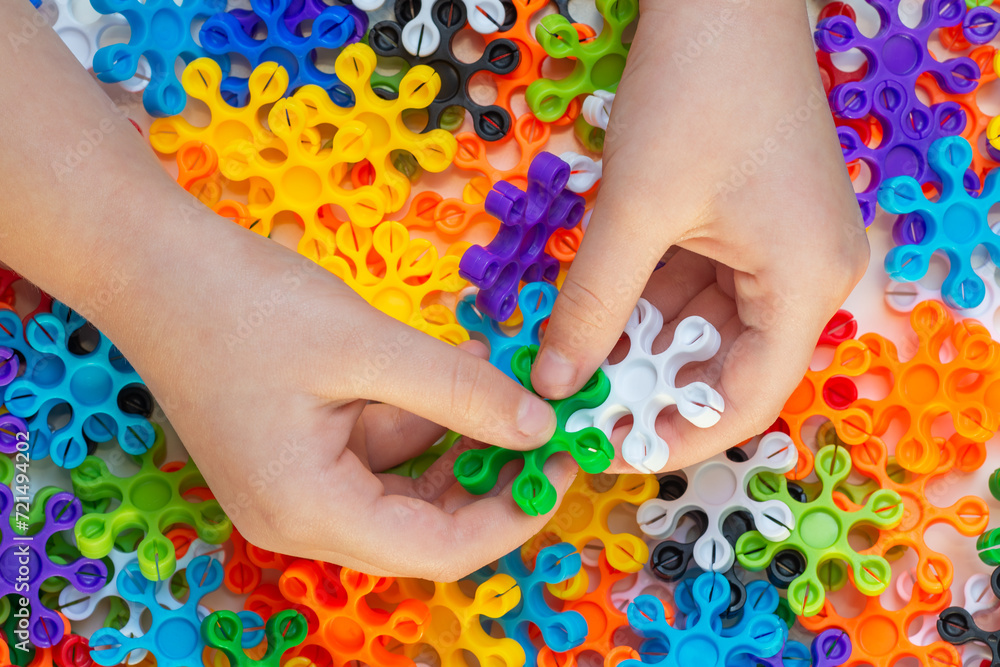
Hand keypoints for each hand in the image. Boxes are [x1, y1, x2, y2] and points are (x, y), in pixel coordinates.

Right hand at [0, 0, 572, 580]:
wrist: (151, 265)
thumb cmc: (244, 304)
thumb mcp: (366, 346)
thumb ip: (459, 394)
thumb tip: (540, 428)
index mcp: (310, 510)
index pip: (441, 549)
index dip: (514, 512)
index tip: (564, 461)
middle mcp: (299, 518)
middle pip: (426, 527)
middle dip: (491, 476)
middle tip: (547, 424)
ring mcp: (293, 489)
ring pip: (406, 486)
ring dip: (459, 440)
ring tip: (504, 381)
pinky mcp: (295, 455)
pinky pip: (377, 453)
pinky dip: (419, 419)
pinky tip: (453, 372)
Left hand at [531, 0, 868, 470]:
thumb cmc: (696, 89)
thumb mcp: (634, 211)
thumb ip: (593, 304)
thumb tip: (556, 382)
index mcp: (804, 281)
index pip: (745, 399)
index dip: (677, 435)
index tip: (612, 450)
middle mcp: (808, 275)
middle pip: (727, 366)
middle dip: (652, 388)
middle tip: (581, 408)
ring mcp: (783, 249)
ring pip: (707, 328)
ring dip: (643, 346)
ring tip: (578, 364)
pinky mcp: (753, 226)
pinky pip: (701, 287)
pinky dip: (650, 304)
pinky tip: (599, 315)